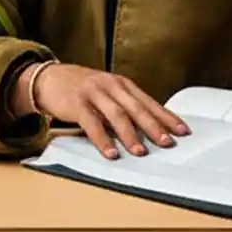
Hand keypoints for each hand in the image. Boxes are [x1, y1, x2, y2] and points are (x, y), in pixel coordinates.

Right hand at [14, 62, 190, 159]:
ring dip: (130, 135)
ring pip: (117, 115)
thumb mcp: (106, 91)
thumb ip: (124, 105)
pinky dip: (102, 140)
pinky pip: (92, 123)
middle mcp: (110, 85)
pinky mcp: (77, 103)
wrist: (48, 78)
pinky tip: (111, 153)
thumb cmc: (81, 88)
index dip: (166, 117)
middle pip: (137, 108)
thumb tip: (150, 128)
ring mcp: (93, 93)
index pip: (149, 102)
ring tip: (141, 152)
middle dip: (154, 127)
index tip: (183, 131)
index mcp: (122, 84)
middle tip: (167, 143)